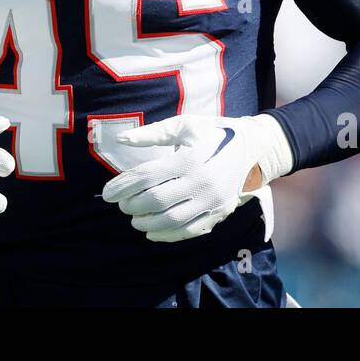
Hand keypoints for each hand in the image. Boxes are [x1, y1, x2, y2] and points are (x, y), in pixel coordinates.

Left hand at [101, 114, 290, 242]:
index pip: (146, 177)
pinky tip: (152, 232)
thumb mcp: (183, 125)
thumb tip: (121, 139)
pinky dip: (167, 235)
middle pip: (156, 201)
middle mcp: (202, 182)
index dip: (122, 186)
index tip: (107, 193)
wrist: (252, 147)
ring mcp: (212, 201)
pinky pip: (189, 231)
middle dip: (132, 205)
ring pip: (171, 221)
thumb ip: (151, 133)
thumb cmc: (211, 132)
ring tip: (134, 218)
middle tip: (121, 204)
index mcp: (190, 158)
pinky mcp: (219, 213)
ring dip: (146, 223)